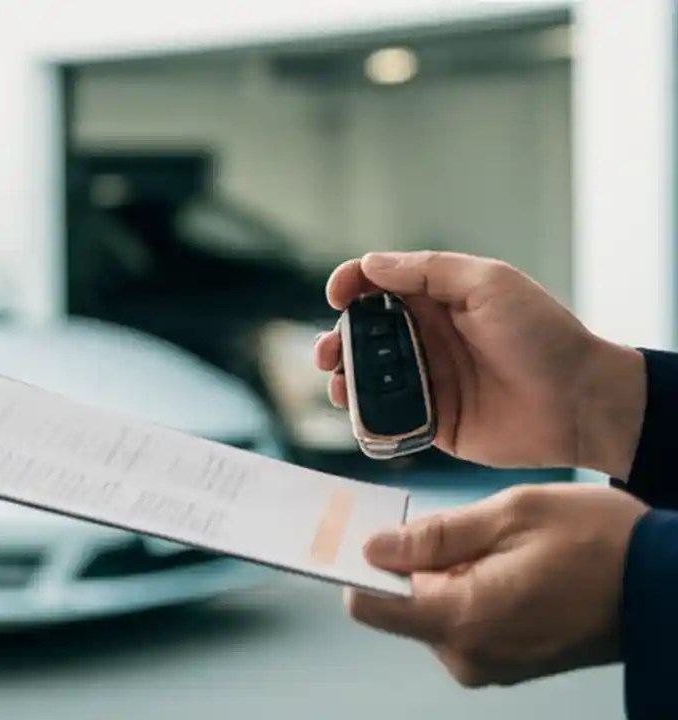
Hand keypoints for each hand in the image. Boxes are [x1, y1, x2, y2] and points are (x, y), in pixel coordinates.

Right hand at [315, 251, 645, 476]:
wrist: (580, 402)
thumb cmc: (543, 336)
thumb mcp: (489, 283)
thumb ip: (428, 271)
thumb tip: (370, 265)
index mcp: (438, 299)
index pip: (378, 284)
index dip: (350, 284)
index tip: (335, 296)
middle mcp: (427, 337)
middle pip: (362, 333)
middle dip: (336, 338)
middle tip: (327, 351)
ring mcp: (427, 379)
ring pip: (367, 376)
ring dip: (343, 377)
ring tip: (336, 384)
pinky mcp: (431, 420)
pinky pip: (386, 417)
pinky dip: (364, 415)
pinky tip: (356, 411)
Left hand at [347, 483, 646, 686]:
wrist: (670, 588)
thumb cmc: (601, 544)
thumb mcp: (513, 514)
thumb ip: (435, 535)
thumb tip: (373, 547)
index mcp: (462, 618)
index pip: (367, 605)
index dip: (358, 565)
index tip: (362, 530)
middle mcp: (466, 654)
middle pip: (398, 604)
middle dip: (413, 563)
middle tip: (459, 527)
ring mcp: (487, 664)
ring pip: (431, 609)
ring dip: (446, 573)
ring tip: (498, 546)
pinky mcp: (504, 663)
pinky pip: (462, 621)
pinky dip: (468, 590)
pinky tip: (508, 565)